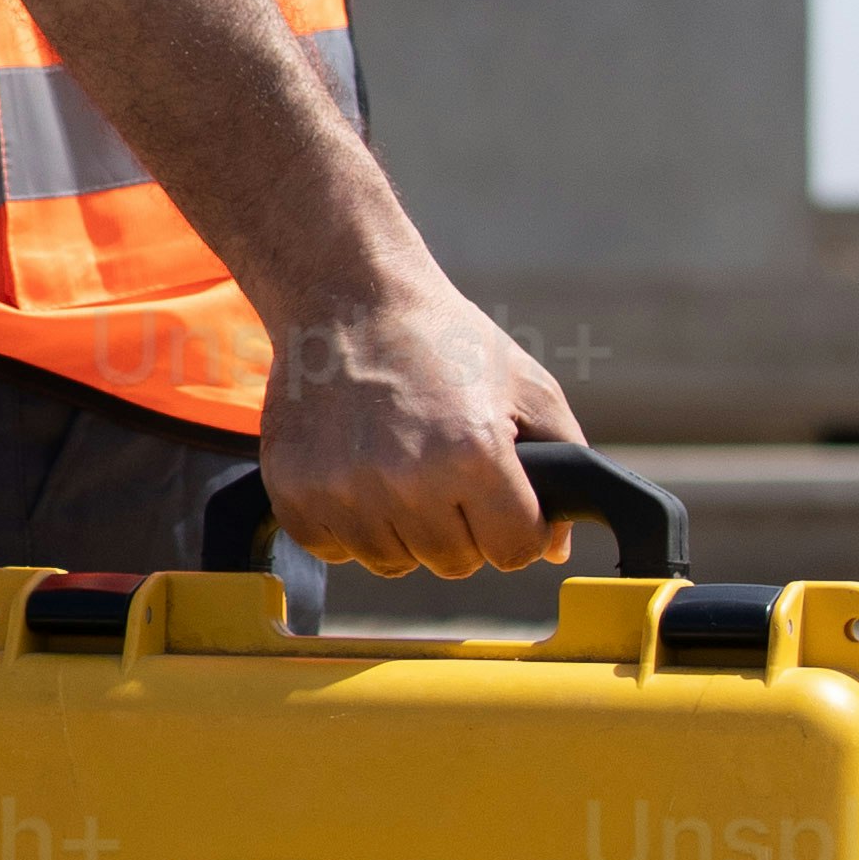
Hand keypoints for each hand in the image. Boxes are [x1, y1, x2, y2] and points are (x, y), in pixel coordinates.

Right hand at [252, 265, 584, 581]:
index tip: (498, 492)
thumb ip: (564, 463)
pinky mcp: (294, 491)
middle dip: (460, 526)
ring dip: (403, 529)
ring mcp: (344, 489)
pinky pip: (335, 551)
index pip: (515, 550)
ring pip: (393, 563)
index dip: (516, 524)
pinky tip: (355, 468)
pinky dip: (348, 524)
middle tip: (443, 466)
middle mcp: (407, 479)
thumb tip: (555, 551)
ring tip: (398, 462)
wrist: (348, 296)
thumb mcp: (526, 385)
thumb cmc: (445, 341)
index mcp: (474, 453)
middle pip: (455, 563)